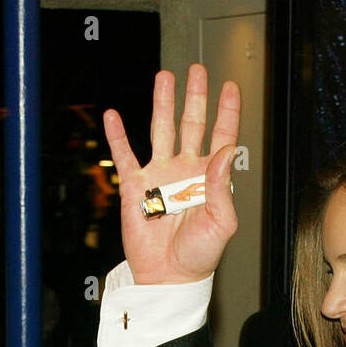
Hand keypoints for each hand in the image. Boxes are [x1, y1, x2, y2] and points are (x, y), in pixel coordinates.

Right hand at [103, 64, 239, 285]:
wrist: (169, 276)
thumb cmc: (200, 255)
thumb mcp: (221, 222)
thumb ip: (223, 187)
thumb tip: (225, 151)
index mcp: (210, 178)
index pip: (222, 137)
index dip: (227, 112)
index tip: (231, 87)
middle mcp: (186, 171)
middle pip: (191, 124)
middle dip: (195, 96)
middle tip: (198, 70)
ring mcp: (160, 175)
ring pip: (160, 130)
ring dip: (162, 103)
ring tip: (164, 76)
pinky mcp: (135, 186)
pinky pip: (125, 156)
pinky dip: (118, 136)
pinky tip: (114, 115)